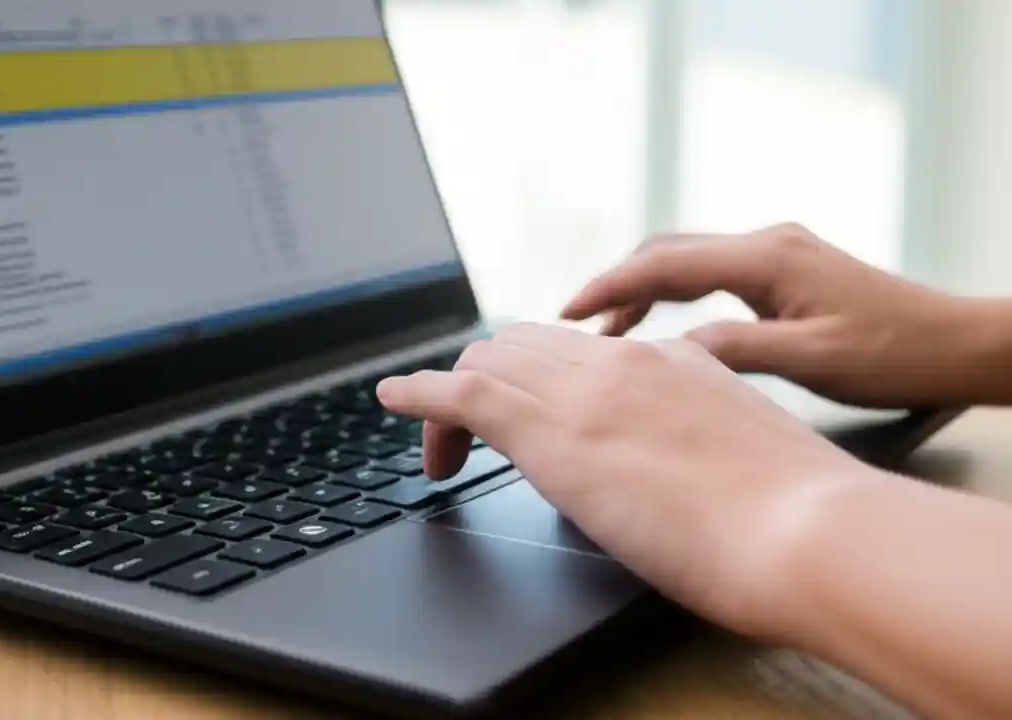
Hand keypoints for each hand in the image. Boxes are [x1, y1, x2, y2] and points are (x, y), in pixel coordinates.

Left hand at [376, 324, 878, 636]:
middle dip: (489, 383)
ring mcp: (586, 391)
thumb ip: (695, 446)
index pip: (582, 354)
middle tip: (473, 435)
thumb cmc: (796, 520)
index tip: (529, 410)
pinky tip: (392, 398)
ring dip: (451, 401)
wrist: (810, 533)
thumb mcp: (741, 459)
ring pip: (490, 362)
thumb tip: (667, 473)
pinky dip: (418, 393)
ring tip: (439, 451)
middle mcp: (624, 363)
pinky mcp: (553, 431)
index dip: (542, 377)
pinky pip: (462, 393)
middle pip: (525, 346)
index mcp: (672, 364)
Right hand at [560, 223, 1008, 407]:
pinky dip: (673, 296)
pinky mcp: (783, 272)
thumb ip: (737, 350)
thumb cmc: (896, 354)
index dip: (610, 287)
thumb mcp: (812, 361)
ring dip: (642, 292)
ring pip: (686, 261)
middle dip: (615, 285)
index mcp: (769, 259)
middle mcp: (767, 245)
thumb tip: (673, 352)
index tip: (568, 312)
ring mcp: (776, 254)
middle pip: (667, 252)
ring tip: (605, 334)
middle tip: (573, 326)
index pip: (666, 264)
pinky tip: (661, 328)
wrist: (954, 344)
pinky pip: (710, 274)